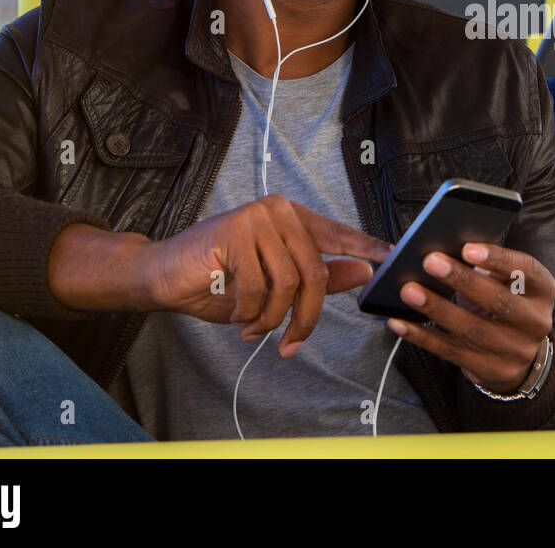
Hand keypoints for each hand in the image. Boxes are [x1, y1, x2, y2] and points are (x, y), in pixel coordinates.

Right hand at [138, 194, 391, 354]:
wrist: (162, 275)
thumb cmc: (218, 280)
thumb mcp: (274, 284)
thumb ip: (319, 275)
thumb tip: (364, 272)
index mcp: (293, 218)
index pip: (338, 233)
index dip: (365, 248)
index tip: (392, 259)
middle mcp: (279, 211)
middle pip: (315, 271)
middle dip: (306, 316)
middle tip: (292, 343)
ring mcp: (257, 217)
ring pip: (287, 283)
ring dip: (272, 318)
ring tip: (253, 329)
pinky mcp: (236, 231)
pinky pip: (258, 287)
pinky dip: (249, 312)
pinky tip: (237, 317)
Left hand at [389, 243, 554, 394]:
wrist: (518, 355)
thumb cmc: (505, 303)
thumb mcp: (506, 282)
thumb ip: (485, 264)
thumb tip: (443, 247)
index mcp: (542, 290)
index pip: (526, 270)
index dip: (498, 259)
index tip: (467, 247)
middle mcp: (534, 321)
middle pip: (499, 301)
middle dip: (462, 280)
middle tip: (430, 261)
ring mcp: (514, 349)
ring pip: (472, 329)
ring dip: (437, 308)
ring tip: (409, 290)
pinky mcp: (489, 369)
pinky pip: (451, 352)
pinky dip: (422, 337)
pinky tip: (400, 322)